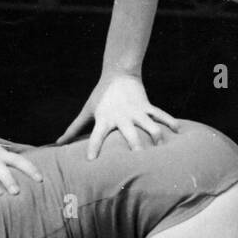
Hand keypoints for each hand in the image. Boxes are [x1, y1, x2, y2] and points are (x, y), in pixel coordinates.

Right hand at [0, 125, 42, 196]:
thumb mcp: (1, 145)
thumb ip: (19, 149)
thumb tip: (39, 151)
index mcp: (0, 153)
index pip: (18, 160)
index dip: (30, 169)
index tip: (40, 179)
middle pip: (1, 168)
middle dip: (9, 179)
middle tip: (17, 192)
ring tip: (0, 194)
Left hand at [55, 73, 178, 159]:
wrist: (118, 73)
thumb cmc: (101, 96)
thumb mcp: (87, 111)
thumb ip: (74, 129)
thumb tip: (58, 143)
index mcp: (105, 119)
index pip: (97, 136)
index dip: (93, 148)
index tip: (91, 161)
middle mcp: (122, 117)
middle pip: (130, 135)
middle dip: (134, 148)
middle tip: (138, 163)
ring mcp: (137, 112)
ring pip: (150, 126)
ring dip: (156, 137)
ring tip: (161, 150)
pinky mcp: (147, 107)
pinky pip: (161, 114)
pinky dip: (170, 122)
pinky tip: (179, 131)